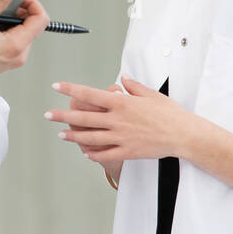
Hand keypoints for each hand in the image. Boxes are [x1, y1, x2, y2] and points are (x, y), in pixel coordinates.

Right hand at [0, 0, 47, 94]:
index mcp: (15, 46)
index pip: (41, 20)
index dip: (33, 4)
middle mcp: (18, 55)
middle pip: (33, 26)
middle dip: (21, 12)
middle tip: (1, 8)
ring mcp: (13, 60)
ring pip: (24, 33)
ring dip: (12, 22)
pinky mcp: (6, 61)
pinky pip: (15, 42)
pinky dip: (6, 32)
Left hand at [44, 76, 195, 161]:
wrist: (184, 135)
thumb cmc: (170, 113)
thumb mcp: (151, 94)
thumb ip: (133, 86)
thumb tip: (123, 79)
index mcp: (122, 103)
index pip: (90, 94)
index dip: (71, 90)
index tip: (57, 87)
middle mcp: (117, 120)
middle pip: (84, 117)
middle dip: (63, 116)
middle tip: (48, 115)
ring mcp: (121, 137)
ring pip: (90, 137)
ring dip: (73, 136)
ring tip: (61, 134)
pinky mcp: (127, 151)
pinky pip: (105, 153)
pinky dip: (93, 153)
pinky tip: (85, 152)